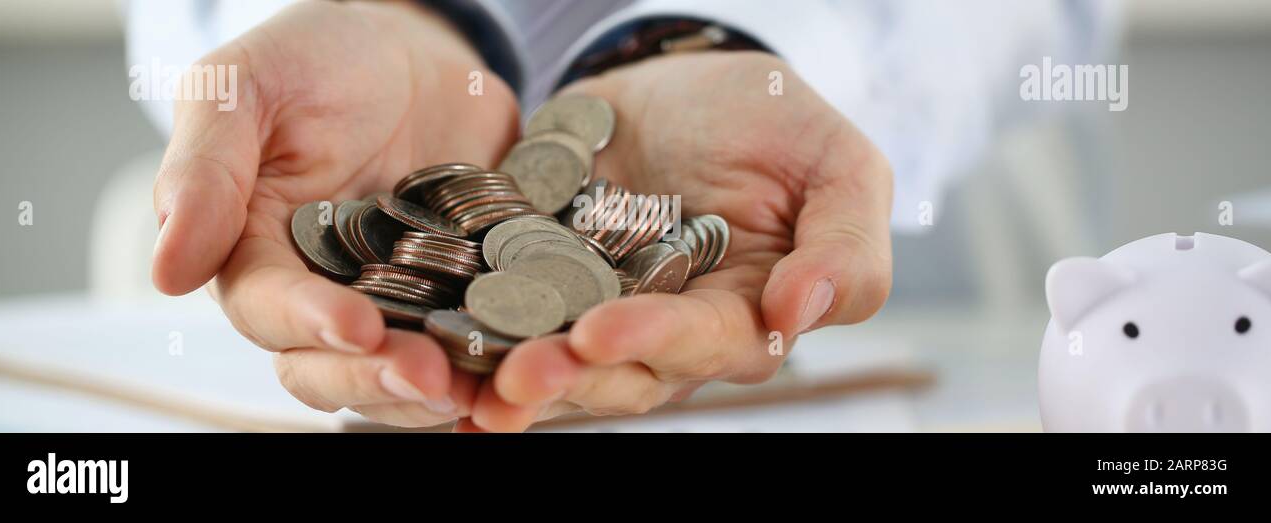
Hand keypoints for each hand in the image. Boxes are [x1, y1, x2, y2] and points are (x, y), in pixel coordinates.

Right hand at [151, 1, 518, 425]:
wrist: (415, 51)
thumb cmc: (317, 59)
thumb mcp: (247, 86)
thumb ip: (205, 169)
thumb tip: (167, 271)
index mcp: (259, 253)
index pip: (270, 309)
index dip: (310, 325)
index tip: (356, 328)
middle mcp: (325, 295)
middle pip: (338, 368)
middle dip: (383, 381)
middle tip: (434, 378)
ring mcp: (400, 303)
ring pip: (410, 375)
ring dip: (448, 392)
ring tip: (493, 392)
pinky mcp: (466, 296)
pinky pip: (481, 344)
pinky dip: (504, 366)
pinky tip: (537, 370)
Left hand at [466, 52, 893, 430]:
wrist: (684, 78)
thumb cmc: (776, 123)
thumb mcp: (838, 166)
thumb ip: (844, 245)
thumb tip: (800, 314)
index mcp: (743, 314)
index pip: (706, 344)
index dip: (656, 342)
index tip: (600, 332)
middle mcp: (665, 329)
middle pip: (619, 372)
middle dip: (566, 376)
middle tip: (514, 375)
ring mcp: (595, 307)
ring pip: (554, 356)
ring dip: (509, 369)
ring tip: (459, 372)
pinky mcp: (537, 276)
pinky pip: (502, 309)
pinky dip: (467, 327)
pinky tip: (427, 338)